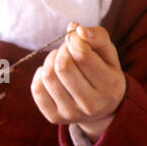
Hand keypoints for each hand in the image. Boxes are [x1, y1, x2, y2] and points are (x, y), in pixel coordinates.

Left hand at [31, 22, 125, 141]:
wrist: (102, 108)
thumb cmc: (104, 72)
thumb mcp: (108, 53)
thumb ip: (97, 36)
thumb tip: (76, 28)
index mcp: (109, 85)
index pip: (82, 55)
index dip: (73, 40)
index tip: (75, 38)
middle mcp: (91, 104)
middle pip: (63, 66)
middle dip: (61, 50)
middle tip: (66, 50)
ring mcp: (71, 113)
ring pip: (48, 76)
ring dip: (50, 60)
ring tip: (59, 60)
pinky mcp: (54, 117)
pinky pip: (37, 89)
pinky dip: (40, 74)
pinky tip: (52, 74)